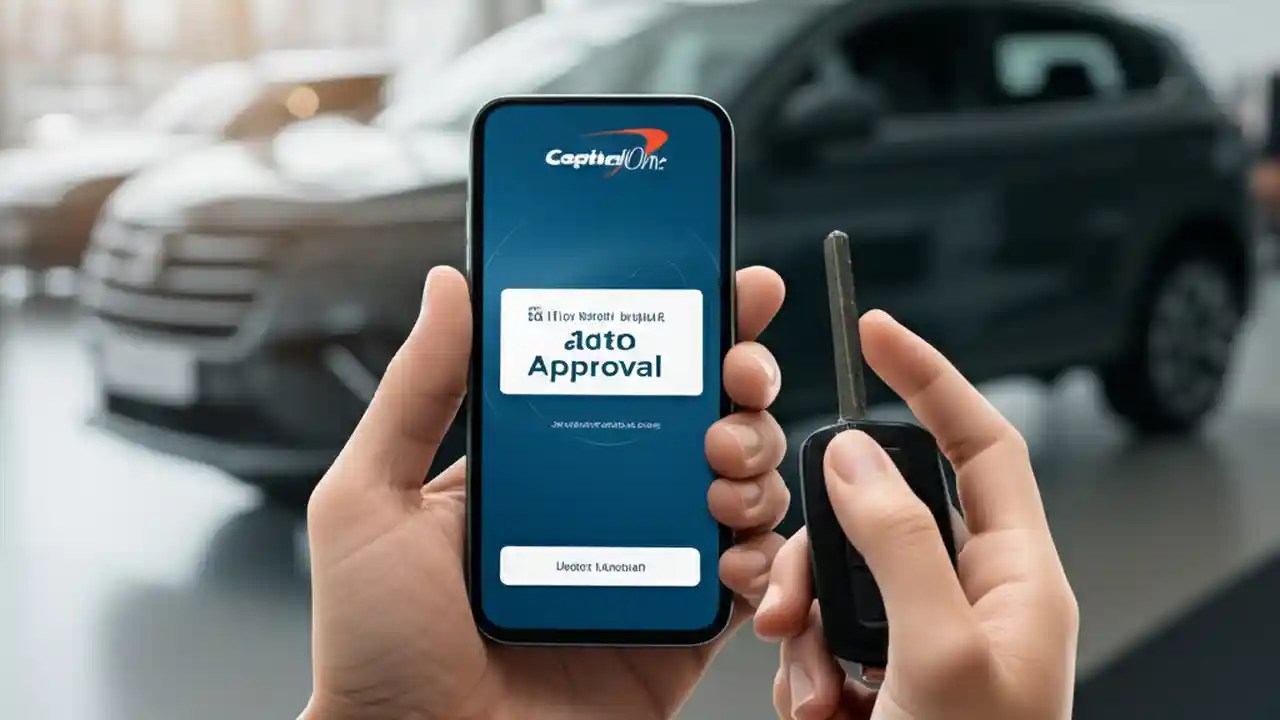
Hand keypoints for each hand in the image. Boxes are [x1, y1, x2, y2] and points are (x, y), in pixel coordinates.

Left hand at [303, 265, 789, 719]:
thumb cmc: (376, 643)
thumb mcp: (370, 497)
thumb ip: (415, 389)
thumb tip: (449, 287)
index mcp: (542, 458)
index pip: (624, 368)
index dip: (685, 321)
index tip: (726, 286)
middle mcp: (603, 499)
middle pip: (702, 414)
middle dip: (740, 380)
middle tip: (734, 378)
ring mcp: (647, 560)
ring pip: (741, 482)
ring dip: (756, 457)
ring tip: (722, 470)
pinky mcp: (679, 626)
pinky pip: (750, 575)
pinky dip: (765, 555)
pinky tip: (734, 552)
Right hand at [755, 311, 1077, 719]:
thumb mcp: (937, 653)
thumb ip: (896, 542)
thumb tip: (856, 459)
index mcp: (1015, 576)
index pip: (979, 443)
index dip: (931, 378)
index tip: (878, 332)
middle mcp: (966, 597)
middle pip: (880, 512)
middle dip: (823, 548)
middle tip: (791, 595)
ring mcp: (917, 636)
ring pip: (834, 577)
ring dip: (805, 626)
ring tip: (816, 687)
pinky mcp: (875, 672)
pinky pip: (818, 634)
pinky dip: (801, 668)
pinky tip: (819, 710)